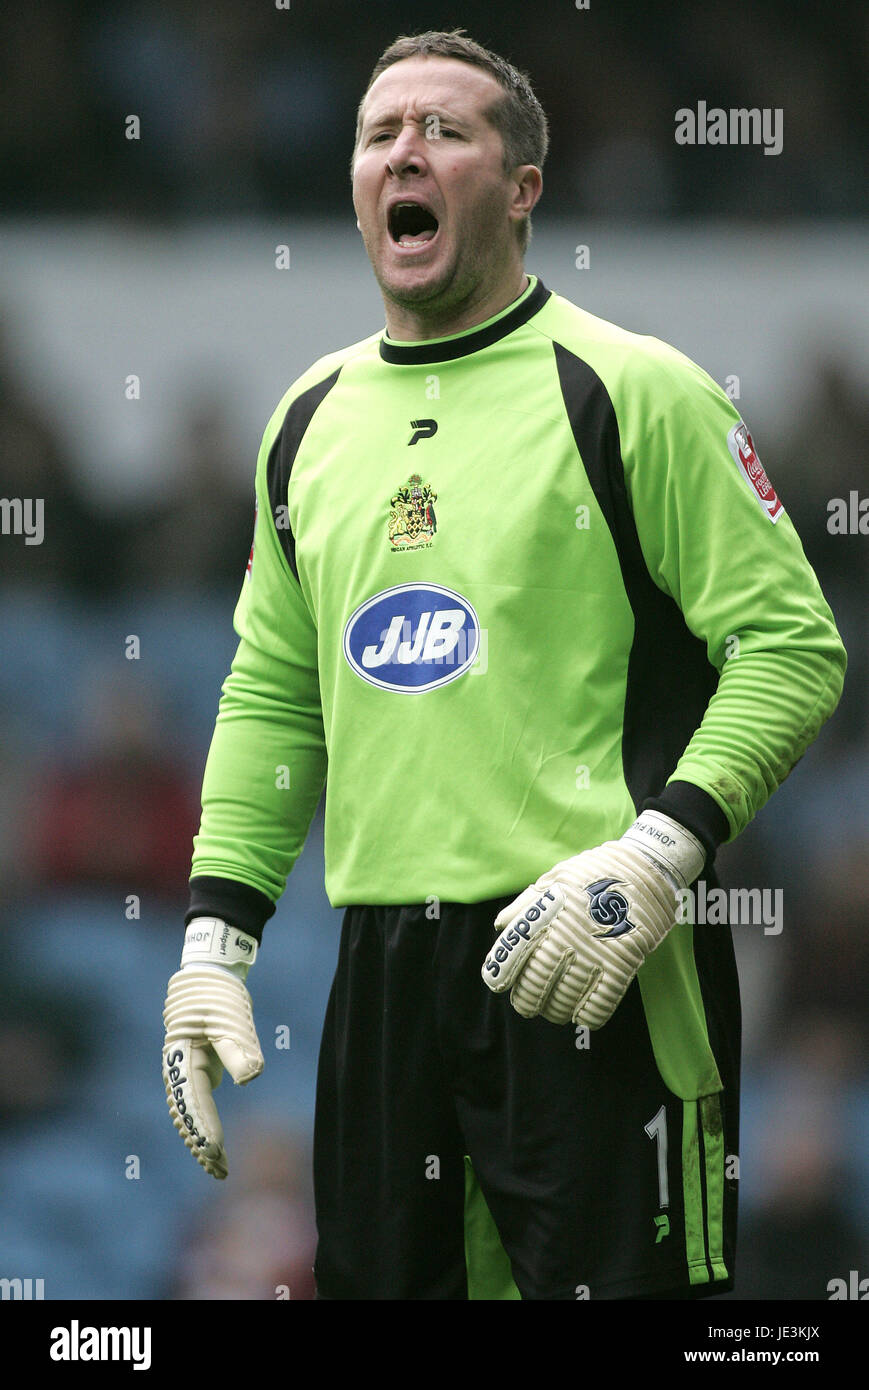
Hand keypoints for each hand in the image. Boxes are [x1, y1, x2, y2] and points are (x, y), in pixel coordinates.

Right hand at [162, 918, 262, 1178]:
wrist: (210, 972)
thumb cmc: (220, 993)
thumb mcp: (232, 1017)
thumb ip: (239, 1046)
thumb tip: (251, 1077)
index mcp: (182, 1056)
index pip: (192, 1101)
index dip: (204, 1128)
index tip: (216, 1151)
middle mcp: (178, 1066)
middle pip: (185, 1113)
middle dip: (201, 1143)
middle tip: (220, 1170)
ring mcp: (185, 1068)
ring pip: (187, 1112)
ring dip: (200, 1138)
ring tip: (217, 1165)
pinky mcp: (196, 1066)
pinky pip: (195, 1102)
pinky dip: (203, 1123)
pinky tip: (213, 1143)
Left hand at [481, 812, 704, 1028]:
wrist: (646, 867)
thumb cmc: (596, 872)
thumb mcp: (555, 879)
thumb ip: (526, 904)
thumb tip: (500, 925)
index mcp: (544, 917)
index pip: (510, 957)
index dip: (498, 976)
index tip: (499, 984)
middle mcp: (564, 939)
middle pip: (534, 986)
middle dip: (526, 1001)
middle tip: (529, 1005)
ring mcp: (593, 954)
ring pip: (564, 1000)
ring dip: (556, 1011)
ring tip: (556, 1010)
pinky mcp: (621, 965)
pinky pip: (599, 1004)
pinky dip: (588, 1016)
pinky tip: (584, 1014)